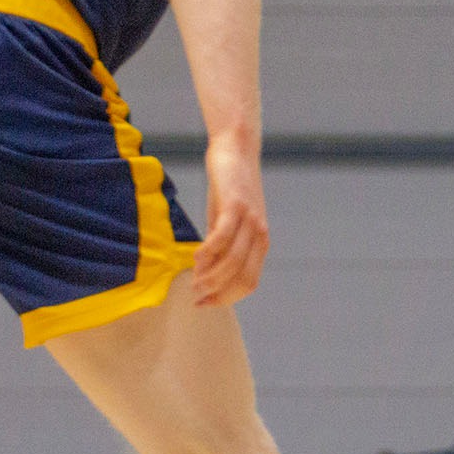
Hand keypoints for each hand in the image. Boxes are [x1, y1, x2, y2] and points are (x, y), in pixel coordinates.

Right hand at [193, 142, 269, 306]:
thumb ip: (220, 247)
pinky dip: (207, 252)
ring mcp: (250, 220)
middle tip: (196, 298)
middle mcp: (259, 234)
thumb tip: (204, 273)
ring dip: (211, 278)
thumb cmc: (228, 189)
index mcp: (259, 242)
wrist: (236, 151)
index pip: (248, 282)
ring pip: (233, 262)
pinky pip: (223, 237)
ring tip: (193, 282)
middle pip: (243, 278)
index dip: (226, 298)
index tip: (204, 303)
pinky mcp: (236, 205)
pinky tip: (194, 258)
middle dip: (218, 294)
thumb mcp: (225, 223)